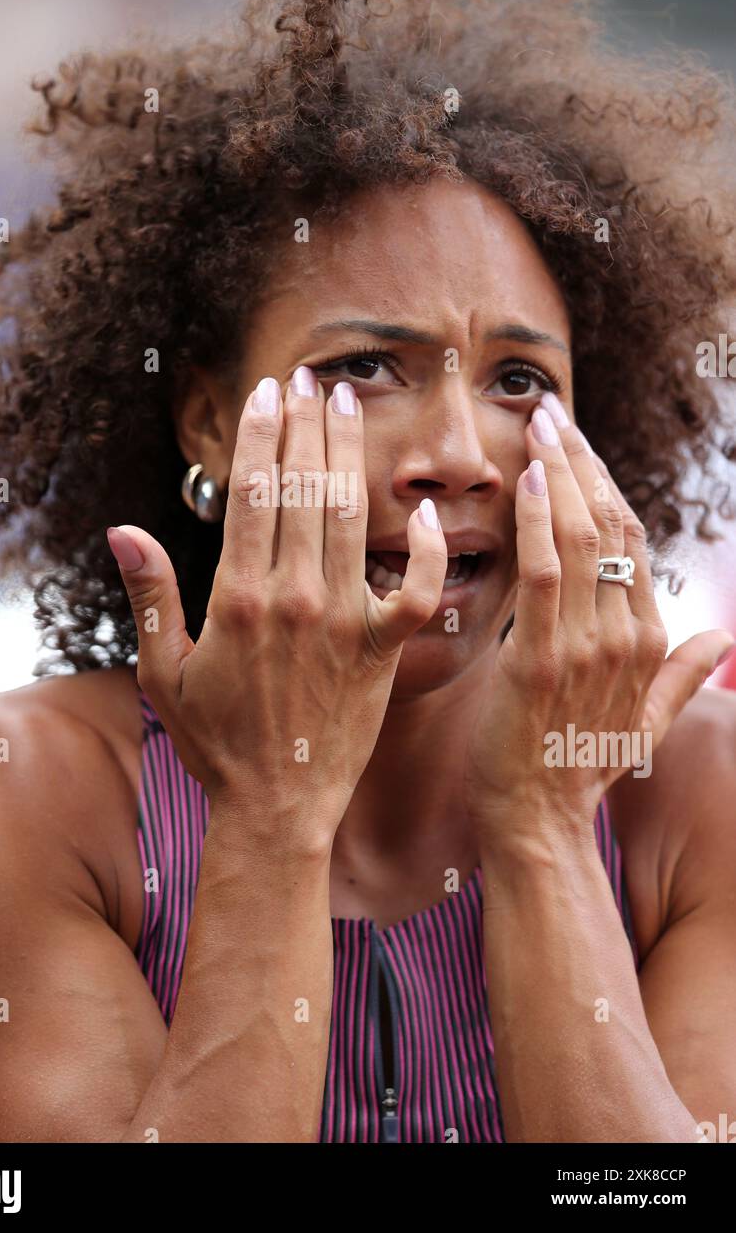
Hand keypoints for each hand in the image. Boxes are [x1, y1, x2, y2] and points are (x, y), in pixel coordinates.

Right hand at [107, 371, 447, 848]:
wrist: (276, 807)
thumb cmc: (216, 742)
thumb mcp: (163, 671)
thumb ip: (149, 595)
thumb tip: (122, 529)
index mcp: (238, 598)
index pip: (253, 493)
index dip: (263, 434)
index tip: (269, 390)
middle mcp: (294, 599)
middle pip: (303, 489)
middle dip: (308, 425)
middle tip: (313, 379)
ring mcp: (344, 623)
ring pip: (351, 519)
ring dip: (350, 456)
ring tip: (350, 406)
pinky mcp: (384, 652)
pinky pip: (416, 592)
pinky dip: (423, 553)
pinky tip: (421, 517)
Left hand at [465, 396, 733, 842]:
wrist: (537, 825)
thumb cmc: (575, 769)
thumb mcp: (643, 722)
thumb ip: (681, 675)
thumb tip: (725, 642)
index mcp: (647, 641)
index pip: (631, 541)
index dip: (603, 483)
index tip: (573, 443)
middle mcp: (625, 636)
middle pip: (608, 525)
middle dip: (578, 461)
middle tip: (549, 413)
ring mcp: (586, 648)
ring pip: (578, 537)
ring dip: (556, 473)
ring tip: (536, 425)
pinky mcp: (539, 660)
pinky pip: (543, 575)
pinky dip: (535, 521)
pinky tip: (523, 479)